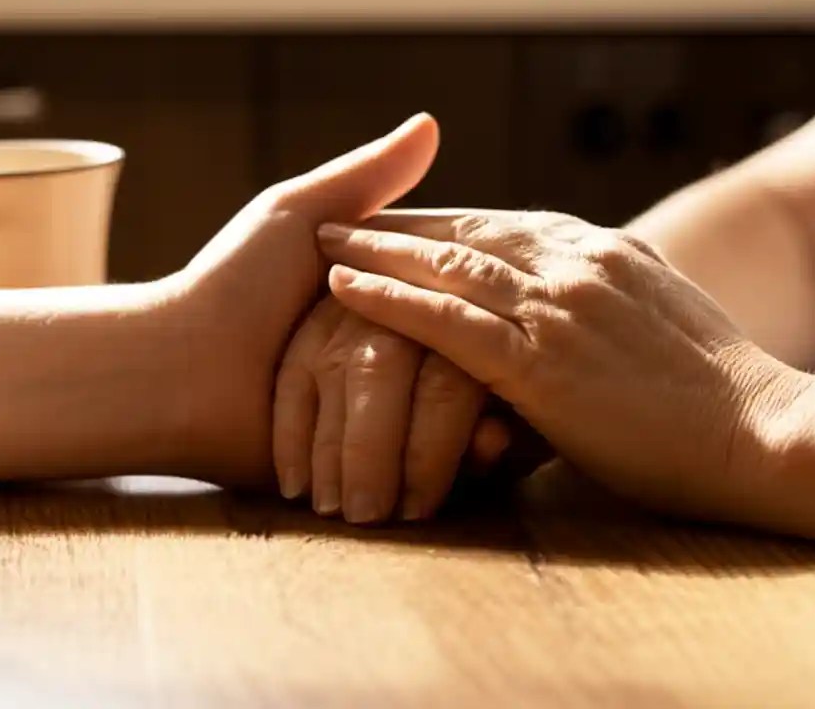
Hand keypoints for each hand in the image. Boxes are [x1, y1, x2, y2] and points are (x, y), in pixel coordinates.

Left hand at [165, 115, 441, 478]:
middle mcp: (391, 346)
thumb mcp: (293, 218)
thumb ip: (363, 179)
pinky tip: (419, 496)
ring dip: (417, 469)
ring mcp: (380, 404)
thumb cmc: (231, 288)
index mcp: (384, 295)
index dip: (462, 338)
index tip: (471, 349)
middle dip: (421, 435)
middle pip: (445, 385)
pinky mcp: (360, 456)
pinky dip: (426, 478)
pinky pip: (418, 469)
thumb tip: (431, 124)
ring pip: (436, 430)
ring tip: (387, 505)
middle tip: (403, 448)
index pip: (450, 315)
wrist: (176, 373)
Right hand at [272, 296, 511, 522]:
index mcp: (474, 324)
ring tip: (328, 507)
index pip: (444, 385)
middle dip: (368, 447)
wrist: (454, 321)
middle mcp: (413, 299)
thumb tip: (490, 439)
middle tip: (364, 515)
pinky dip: (290, 428)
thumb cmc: (510, 393)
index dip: (426, 452)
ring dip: (326, 446)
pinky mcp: (316, 317)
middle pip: (380, 367)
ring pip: (331, 366)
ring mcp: (359, 305)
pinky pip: (292, 368)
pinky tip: (293, 483)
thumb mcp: (525, 408)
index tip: (414, 511)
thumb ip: (509, 424)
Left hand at [316, 210, 803, 515]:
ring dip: (375, 249)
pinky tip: (345, 290)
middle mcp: (575, 262)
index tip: (390, 220)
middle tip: (335, 218)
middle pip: (464, 231)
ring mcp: (558, 307)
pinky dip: (391, 298)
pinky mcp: (542, 361)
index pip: (500, 224)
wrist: (765, 435)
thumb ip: (602, 310)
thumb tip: (559, 322)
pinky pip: (448, 320)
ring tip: (319, 243)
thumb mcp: (658, 326)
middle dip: (394, 225)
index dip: (437, 221)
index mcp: (603, 251)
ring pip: (447, 264)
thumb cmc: (715, 402)